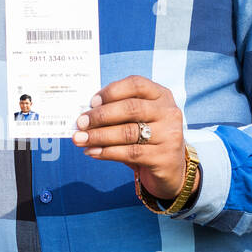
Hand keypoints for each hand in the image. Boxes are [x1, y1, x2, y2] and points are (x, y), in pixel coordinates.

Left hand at [74, 75, 188, 199]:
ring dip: (99, 136)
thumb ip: (117, 111)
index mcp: (161, 95)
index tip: (92, 102)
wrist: (171, 167)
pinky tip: (92, 152)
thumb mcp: (137, 118)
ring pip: (128, 132)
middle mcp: (168, 112)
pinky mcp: (165, 157)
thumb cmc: (146, 136)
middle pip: (131, 108)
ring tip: (80, 139)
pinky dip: (107, 152)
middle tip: (80, 123)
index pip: (136, 84)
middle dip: (101, 115)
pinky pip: (131, 153)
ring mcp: (169, 135)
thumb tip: (84, 115)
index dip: (112, 91)